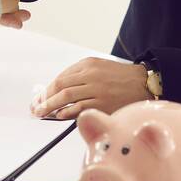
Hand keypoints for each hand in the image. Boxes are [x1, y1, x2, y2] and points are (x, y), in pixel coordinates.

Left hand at [31, 57, 151, 119]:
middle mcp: (91, 75)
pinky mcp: (103, 104)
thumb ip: (80, 76)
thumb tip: (59, 89)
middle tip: (36, 107)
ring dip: (51, 106)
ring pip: (67, 97)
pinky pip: (80, 108)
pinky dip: (67, 112)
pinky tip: (59, 116)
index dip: (47, 89)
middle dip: (45, 98)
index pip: (61, 78)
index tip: (39, 97)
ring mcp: (97, 90)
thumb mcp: (99, 67)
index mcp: (88, 65)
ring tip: (42, 113)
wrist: (144, 84)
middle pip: (60, 87)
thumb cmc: (121, 78)